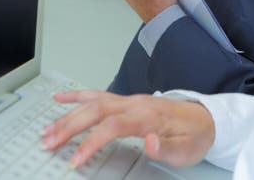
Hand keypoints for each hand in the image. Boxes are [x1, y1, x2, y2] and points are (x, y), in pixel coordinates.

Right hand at [42, 90, 215, 168]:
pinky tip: (60, 98)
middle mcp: (136, 104)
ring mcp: (130, 100)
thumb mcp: (186, 150)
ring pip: (93, 103)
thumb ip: (166, 148)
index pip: (113, 126)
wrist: (206, 120)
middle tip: (49, 143)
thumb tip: (149, 143)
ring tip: (47, 131)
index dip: (92, 142)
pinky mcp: (127, 101)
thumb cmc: (194, 136)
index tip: (77, 159)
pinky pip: (99, 95)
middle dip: (70, 127)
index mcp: (148, 116)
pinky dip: (78, 96)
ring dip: (68, 115)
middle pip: (97, 111)